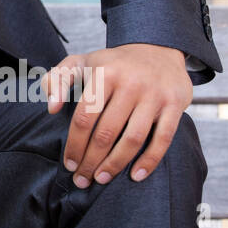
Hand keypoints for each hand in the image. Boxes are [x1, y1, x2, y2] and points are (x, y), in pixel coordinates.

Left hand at [43, 43, 193, 188]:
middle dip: (91, 161)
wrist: (157, 48)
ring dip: (115, 164)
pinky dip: (149, 161)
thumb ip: (58, 79)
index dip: (75, 145)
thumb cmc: (112, 64)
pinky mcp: (175, 104)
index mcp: (104, 73)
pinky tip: (136, 176)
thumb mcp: (81, 62)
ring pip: (133, 139)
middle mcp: (130, 83)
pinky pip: (163, 139)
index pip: (84, 117)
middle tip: (82, 179)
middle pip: (106, 132)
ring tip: (101, 179)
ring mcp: (154, 95)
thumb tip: (52, 108)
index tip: (69, 164)